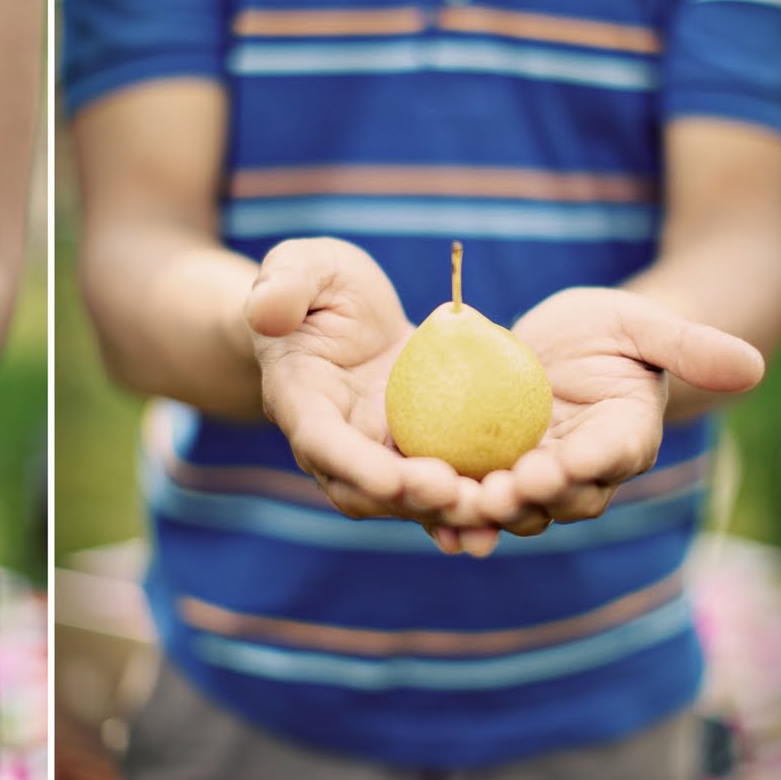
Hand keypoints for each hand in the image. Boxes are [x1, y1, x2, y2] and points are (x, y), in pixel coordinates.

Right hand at [246, 239, 477, 530]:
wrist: (338, 314)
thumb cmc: (314, 284)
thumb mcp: (300, 266)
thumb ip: (283, 284)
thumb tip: (268, 311)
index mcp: (298, 399)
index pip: (320, 440)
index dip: (353, 464)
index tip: (391, 479)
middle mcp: (333, 441)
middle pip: (364, 489)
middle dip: (407, 501)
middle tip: (457, 495)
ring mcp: (373, 453)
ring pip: (405, 500)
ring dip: (446, 513)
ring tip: (492, 510)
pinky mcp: (411, 453)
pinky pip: (439, 487)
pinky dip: (469, 504)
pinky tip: (513, 507)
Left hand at [463, 287, 764, 551]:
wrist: (566, 344)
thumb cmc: (612, 329)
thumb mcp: (643, 324)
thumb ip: (688, 345)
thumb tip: (751, 366)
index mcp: (626, 436)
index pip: (611, 457)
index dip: (583, 466)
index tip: (551, 465)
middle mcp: (586, 469)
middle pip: (562, 498)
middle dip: (530, 500)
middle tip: (494, 492)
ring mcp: (540, 476)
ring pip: (517, 508)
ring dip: (487, 512)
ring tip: (456, 503)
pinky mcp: (497, 471)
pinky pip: (477, 495)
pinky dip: (455, 506)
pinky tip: (422, 506)